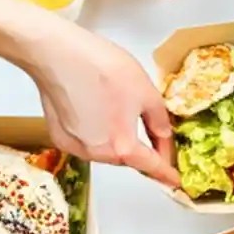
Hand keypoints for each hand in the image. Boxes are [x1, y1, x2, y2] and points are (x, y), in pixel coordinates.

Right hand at [19, 18, 180, 186]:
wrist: (58, 53)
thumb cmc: (101, 67)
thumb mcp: (146, 91)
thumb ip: (159, 120)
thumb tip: (164, 135)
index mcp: (122, 145)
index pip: (151, 166)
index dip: (167, 172)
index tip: (175, 180)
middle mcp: (96, 153)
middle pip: (127, 157)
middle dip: (142, 149)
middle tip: (154, 134)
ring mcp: (75, 147)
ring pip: (105, 150)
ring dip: (117, 140)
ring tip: (119, 113)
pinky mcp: (59, 137)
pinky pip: (85, 141)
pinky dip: (95, 132)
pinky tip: (95, 110)